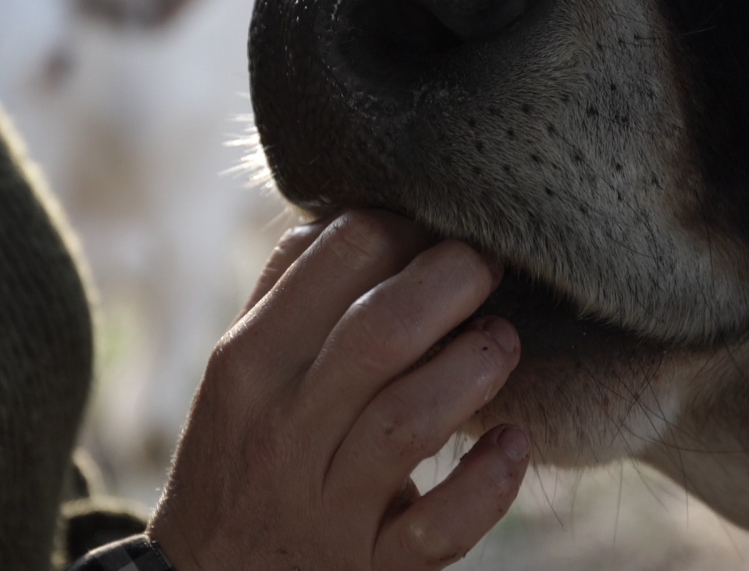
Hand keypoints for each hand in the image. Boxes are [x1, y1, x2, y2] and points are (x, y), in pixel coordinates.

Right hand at [147, 210, 528, 569]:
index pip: (338, 257)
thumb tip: (351, 214)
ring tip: (500, 344)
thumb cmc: (239, 453)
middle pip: (382, 331)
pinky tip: (510, 442)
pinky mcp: (371, 569)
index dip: (408, 228)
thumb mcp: (238, 370)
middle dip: (455, 281)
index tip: (437, 233)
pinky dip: (491, 481)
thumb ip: (288, 292)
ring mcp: (327, 507)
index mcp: (250, 363)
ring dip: (477, 368)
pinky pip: (443, 526)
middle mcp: (283, 431)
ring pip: (412, 420)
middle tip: (487, 270)